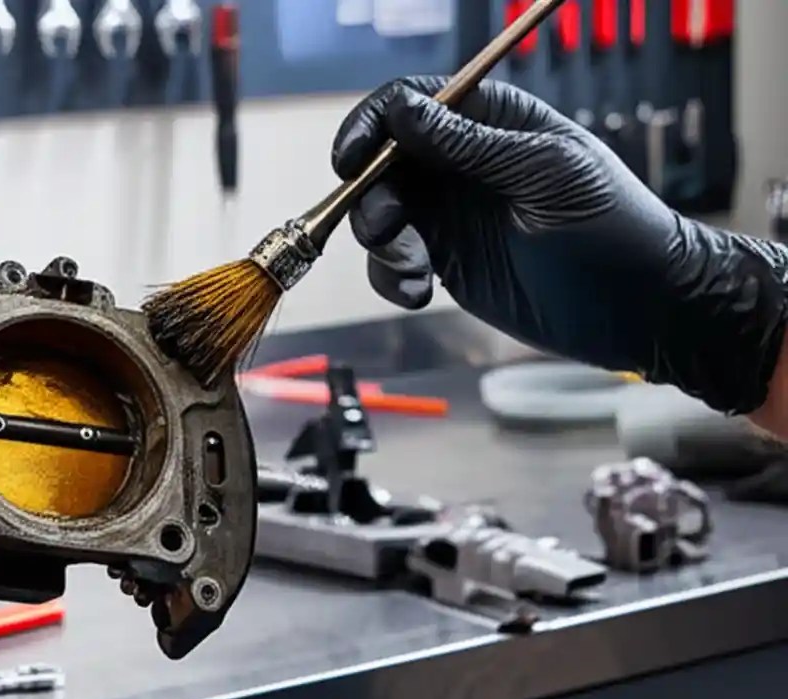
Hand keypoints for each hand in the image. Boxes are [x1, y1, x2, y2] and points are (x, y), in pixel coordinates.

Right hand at [333, 76, 787, 414]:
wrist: (636, 307)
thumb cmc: (610, 227)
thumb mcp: (541, 173)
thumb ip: (467, 144)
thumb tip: (402, 112)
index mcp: (490, 122)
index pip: (410, 103)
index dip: (372, 125)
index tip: (351, 160)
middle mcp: (460, 163)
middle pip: (381, 161)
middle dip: (369, 197)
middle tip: (383, 230)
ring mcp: (449, 213)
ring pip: (379, 214)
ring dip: (382, 245)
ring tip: (415, 273)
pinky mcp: (444, 259)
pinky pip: (392, 260)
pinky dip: (392, 277)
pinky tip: (421, 293)